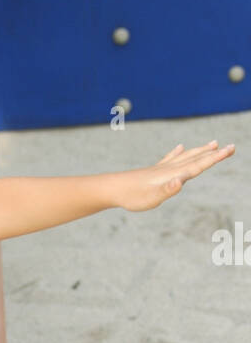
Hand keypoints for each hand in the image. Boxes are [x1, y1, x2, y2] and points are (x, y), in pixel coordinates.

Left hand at [114, 141, 234, 211]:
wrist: (111, 189)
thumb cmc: (132, 197)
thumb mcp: (151, 199)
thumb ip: (167, 190)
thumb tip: (180, 182)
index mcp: (173, 175)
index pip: (199, 165)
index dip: (215, 158)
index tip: (230, 149)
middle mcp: (169, 169)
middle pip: (195, 158)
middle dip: (213, 153)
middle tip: (230, 146)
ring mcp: (161, 169)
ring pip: (185, 156)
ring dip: (200, 150)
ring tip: (212, 144)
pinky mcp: (153, 171)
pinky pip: (169, 159)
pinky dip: (177, 152)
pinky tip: (179, 147)